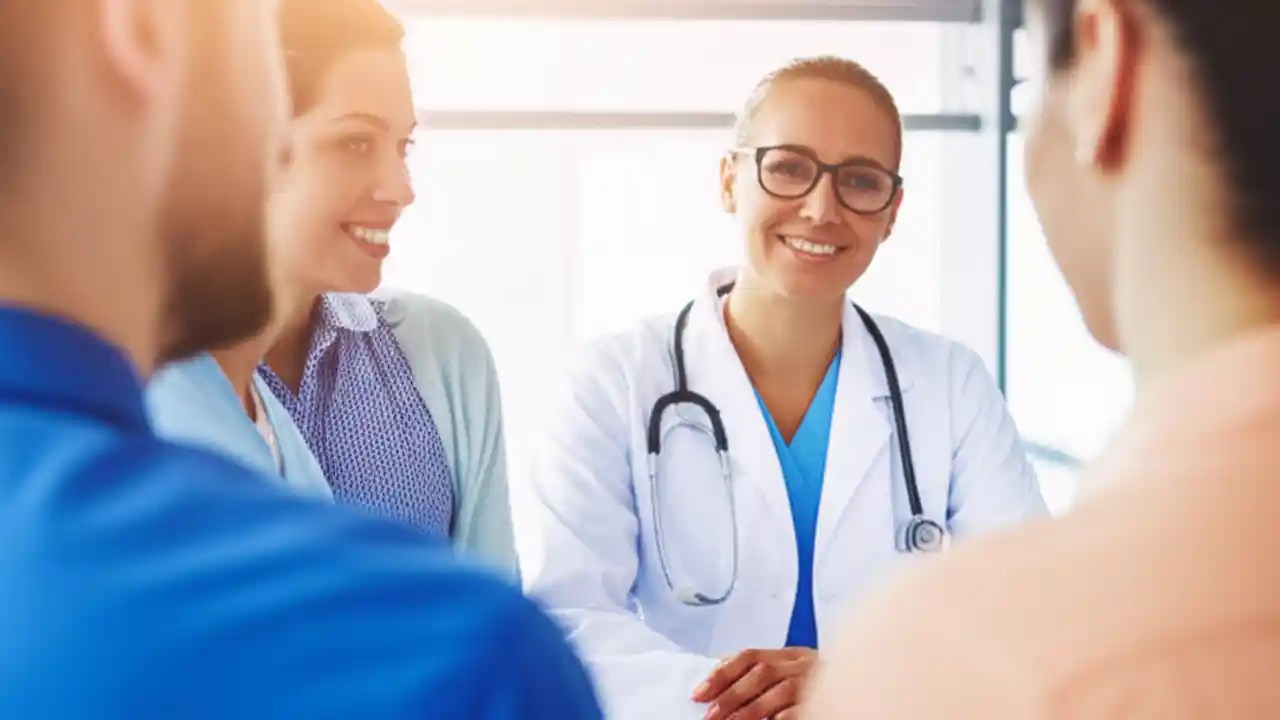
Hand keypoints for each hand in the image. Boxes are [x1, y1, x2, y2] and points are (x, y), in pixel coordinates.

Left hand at [691, 647, 817, 719]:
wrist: (861, 681)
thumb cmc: (818, 680)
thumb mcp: (789, 668)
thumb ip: (759, 669)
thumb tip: (716, 673)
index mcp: (788, 654)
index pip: (750, 656)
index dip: (722, 672)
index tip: (699, 692)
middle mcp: (801, 663)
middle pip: (761, 673)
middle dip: (732, 695)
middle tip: (709, 715)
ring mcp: (816, 681)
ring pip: (779, 692)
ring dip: (750, 710)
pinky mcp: (826, 699)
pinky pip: (801, 709)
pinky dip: (780, 718)